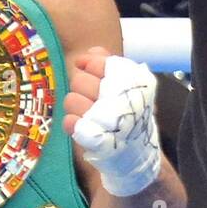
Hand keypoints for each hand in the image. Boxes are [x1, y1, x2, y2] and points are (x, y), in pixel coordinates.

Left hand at [64, 49, 161, 197]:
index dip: (88, 63)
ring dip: (75, 107)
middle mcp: (121, 98)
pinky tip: (81, 127)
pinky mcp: (95, 139)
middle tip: (90, 97)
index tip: (85, 66)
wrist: (137, 154)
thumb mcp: (129, 87)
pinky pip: (69, 121)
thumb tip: (90, 53)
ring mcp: (107, 120)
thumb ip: (110, 65)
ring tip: (87, 113)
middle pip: (79, 80)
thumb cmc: (129, 116)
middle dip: (80, 86)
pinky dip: (72, 124)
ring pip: (70, 100)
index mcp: (132, 82)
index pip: (100, 62)